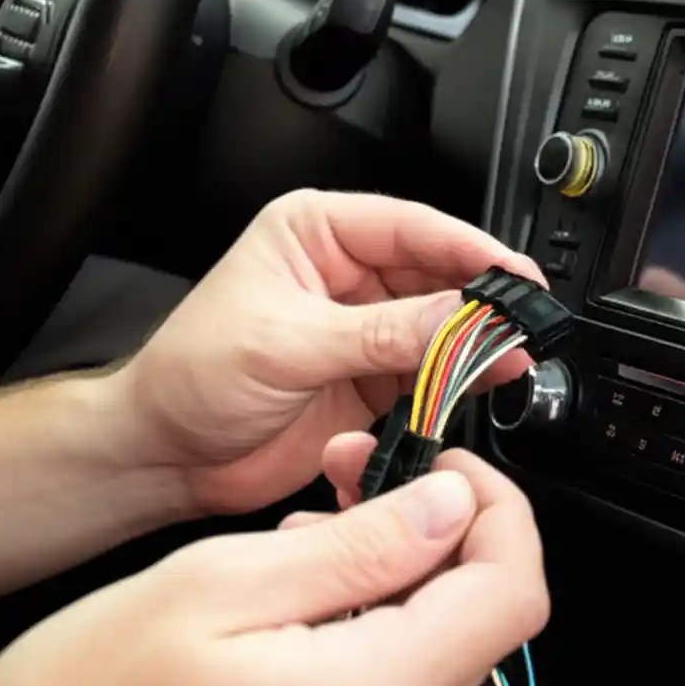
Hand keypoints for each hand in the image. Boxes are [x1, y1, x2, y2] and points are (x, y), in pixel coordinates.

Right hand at [0, 451, 549, 685]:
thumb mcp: (220, 586)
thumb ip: (357, 546)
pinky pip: (400, 663)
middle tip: (363, 475)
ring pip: (443, 630)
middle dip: (439, 523)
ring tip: (317, 526)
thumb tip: (451, 504)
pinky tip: (308, 582)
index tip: (451, 464)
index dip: (500, 510)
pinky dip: (374, 606)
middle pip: (483, 609)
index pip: (510, 591)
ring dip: (399, 561)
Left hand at [112, 190, 544, 516]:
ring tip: (512, 355)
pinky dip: (462, 377)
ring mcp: (364, 328)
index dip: (467, 248)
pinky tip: (487, 380)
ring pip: (442, 323)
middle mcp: (346, 275)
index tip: (510, 274)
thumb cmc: (191, 378)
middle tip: (520, 322)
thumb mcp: (287, 344)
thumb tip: (457, 318)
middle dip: (480, 299)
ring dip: (478, 340)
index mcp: (315, 234)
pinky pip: (433, 369)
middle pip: (436, 273)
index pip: (409, 227)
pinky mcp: (374, 378)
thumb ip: (380, 333)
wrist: (164, 457)